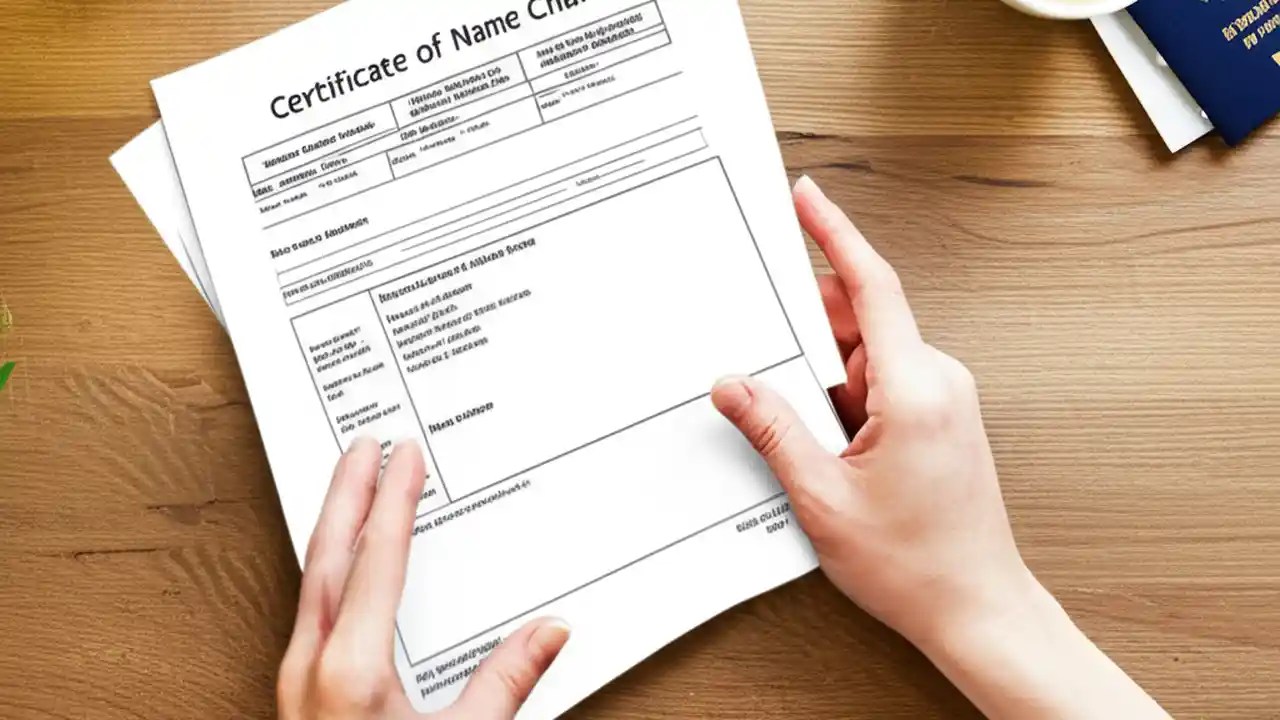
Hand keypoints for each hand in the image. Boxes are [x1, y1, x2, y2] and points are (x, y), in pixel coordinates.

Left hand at [278, 439, 569, 719]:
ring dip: (333, 527)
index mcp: (351, 666)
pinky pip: (309, 610)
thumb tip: (548, 633)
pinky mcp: (298, 695)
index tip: (404, 456)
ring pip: (312, 581)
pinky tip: (340, 565)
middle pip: (329, 555)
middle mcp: (312, 664)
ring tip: (348, 490)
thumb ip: (505, 683)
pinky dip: (328, 569)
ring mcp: (297, 678)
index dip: (394, 498)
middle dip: (348, 493)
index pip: (377, 558)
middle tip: (362, 446)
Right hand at [712, 177, 1166, 718]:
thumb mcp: (822, 496)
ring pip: (866, 354)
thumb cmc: (916, 564)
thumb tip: (735, 385)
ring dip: (823, 374)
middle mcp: (937, 382)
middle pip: (859, 320)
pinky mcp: (938, 417)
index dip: (833, 233)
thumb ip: (773, 429)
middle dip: (805, 330)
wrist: (976, 608)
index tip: (807, 197)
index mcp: (915, 390)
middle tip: (761, 359)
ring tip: (804, 430)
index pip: (870, 285)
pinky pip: (880, 381)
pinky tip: (824, 438)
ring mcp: (942, 399)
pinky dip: (843, 394)